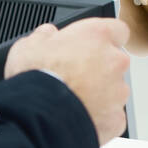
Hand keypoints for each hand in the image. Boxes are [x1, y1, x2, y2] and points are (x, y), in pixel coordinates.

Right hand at [5, 18, 131, 145]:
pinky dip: (100, 117)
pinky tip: (78, 116)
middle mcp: (114, 60)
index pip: (117, 30)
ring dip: (100, 94)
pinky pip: (112, 115)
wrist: (38, 116)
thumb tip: (47, 34)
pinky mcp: (116, 117)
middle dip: (100, 68)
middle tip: (75, 77)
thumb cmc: (35, 78)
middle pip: (116, 61)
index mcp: (97, 35)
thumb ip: (44, 35)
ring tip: (73, 100)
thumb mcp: (28, 45)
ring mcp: (118, 90)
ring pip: (115, 90)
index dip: (103, 39)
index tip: (92, 46)